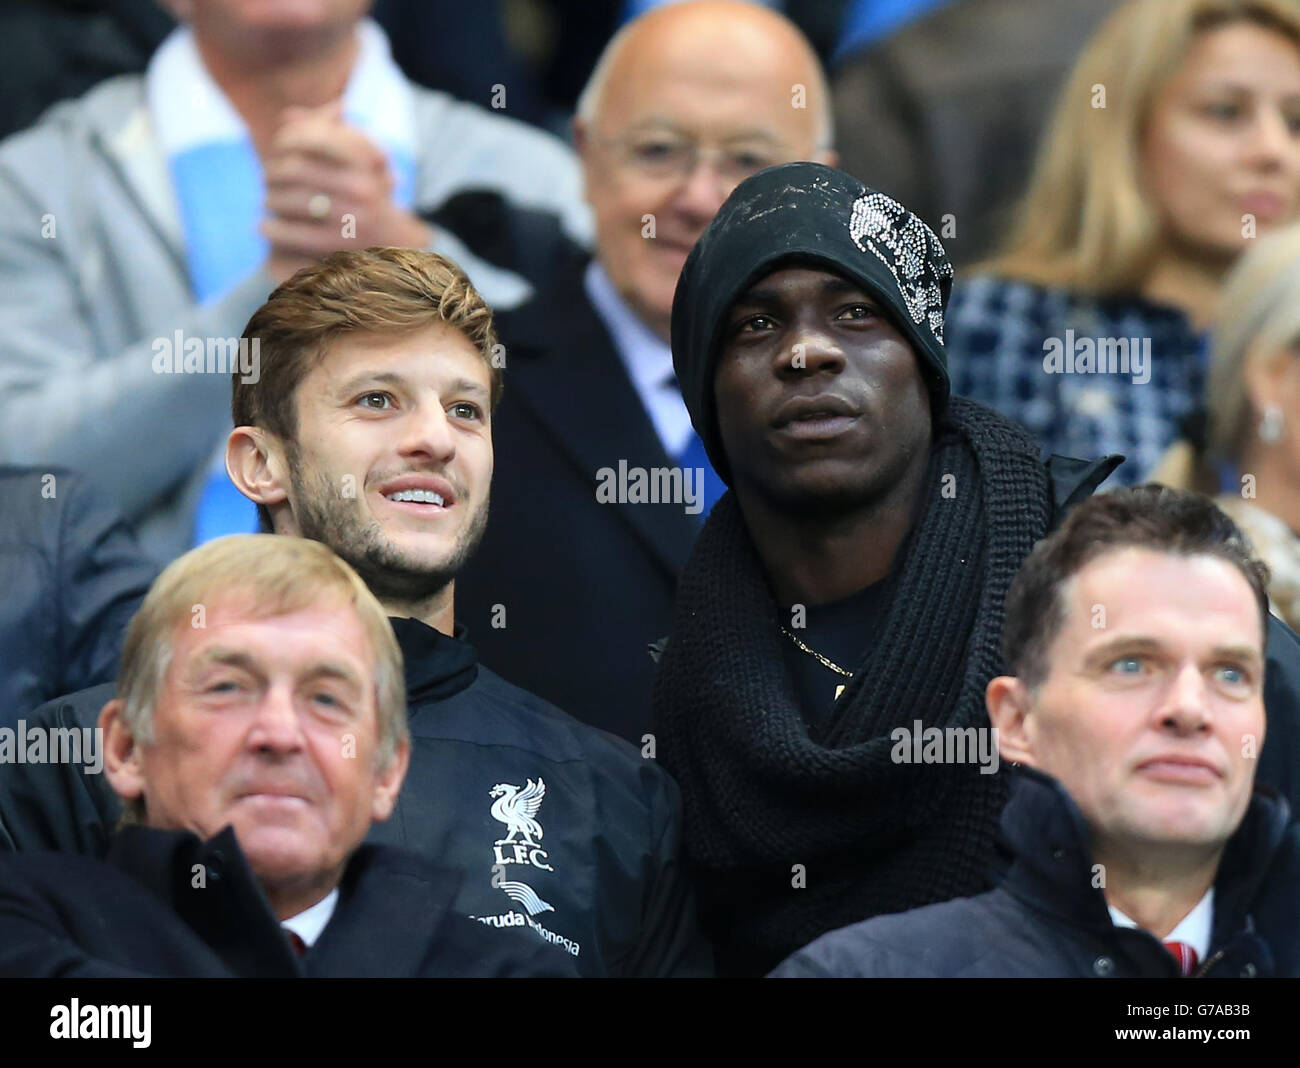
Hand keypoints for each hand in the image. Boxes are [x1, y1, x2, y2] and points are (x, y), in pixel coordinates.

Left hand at [261, 102, 432, 283]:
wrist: (392, 243)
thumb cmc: (363, 192)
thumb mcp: (354, 158)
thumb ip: (324, 130)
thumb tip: (288, 116)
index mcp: (365, 162)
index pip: (315, 137)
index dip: (289, 139)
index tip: (278, 148)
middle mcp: (361, 187)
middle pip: (296, 169)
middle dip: (273, 172)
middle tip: (267, 178)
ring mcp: (351, 218)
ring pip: (291, 200)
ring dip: (271, 199)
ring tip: (267, 200)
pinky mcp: (339, 245)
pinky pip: (294, 233)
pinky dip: (274, 229)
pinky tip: (265, 227)